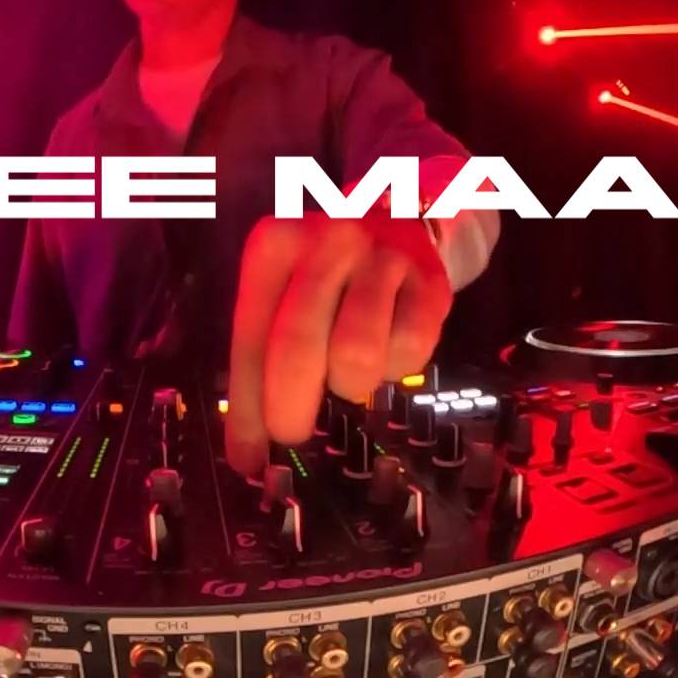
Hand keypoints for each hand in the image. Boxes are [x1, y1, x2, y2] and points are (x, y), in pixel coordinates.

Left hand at [224, 212, 451, 475]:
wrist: (400, 221)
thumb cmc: (326, 277)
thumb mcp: (280, 299)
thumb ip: (258, 366)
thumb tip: (247, 456)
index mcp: (275, 245)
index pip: (251, 337)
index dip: (248, 405)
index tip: (248, 457)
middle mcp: (327, 241)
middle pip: (298, 345)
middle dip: (290, 405)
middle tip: (292, 432)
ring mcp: (383, 256)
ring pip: (357, 353)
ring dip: (350, 382)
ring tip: (348, 371)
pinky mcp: (431, 279)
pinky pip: (409, 349)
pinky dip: (396, 367)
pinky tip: (388, 346)